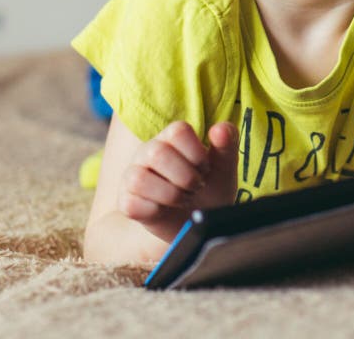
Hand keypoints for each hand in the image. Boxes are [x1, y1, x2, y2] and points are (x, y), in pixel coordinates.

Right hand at [118, 121, 238, 243]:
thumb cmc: (209, 189)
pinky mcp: (126, 201)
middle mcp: (149, 151)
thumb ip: (227, 144)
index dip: (196, 153)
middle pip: (158, 153)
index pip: (178, 130)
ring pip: (140, 178)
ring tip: (182, 198)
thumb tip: (220, 129)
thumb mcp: (224, 168)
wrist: (195, 224)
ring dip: (170, 194)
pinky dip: (155, 210)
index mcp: (172, 137)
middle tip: (195, 187)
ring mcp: (134, 175)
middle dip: (185, 177)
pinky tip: (165, 210)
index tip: (205, 168)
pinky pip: (131, 203)